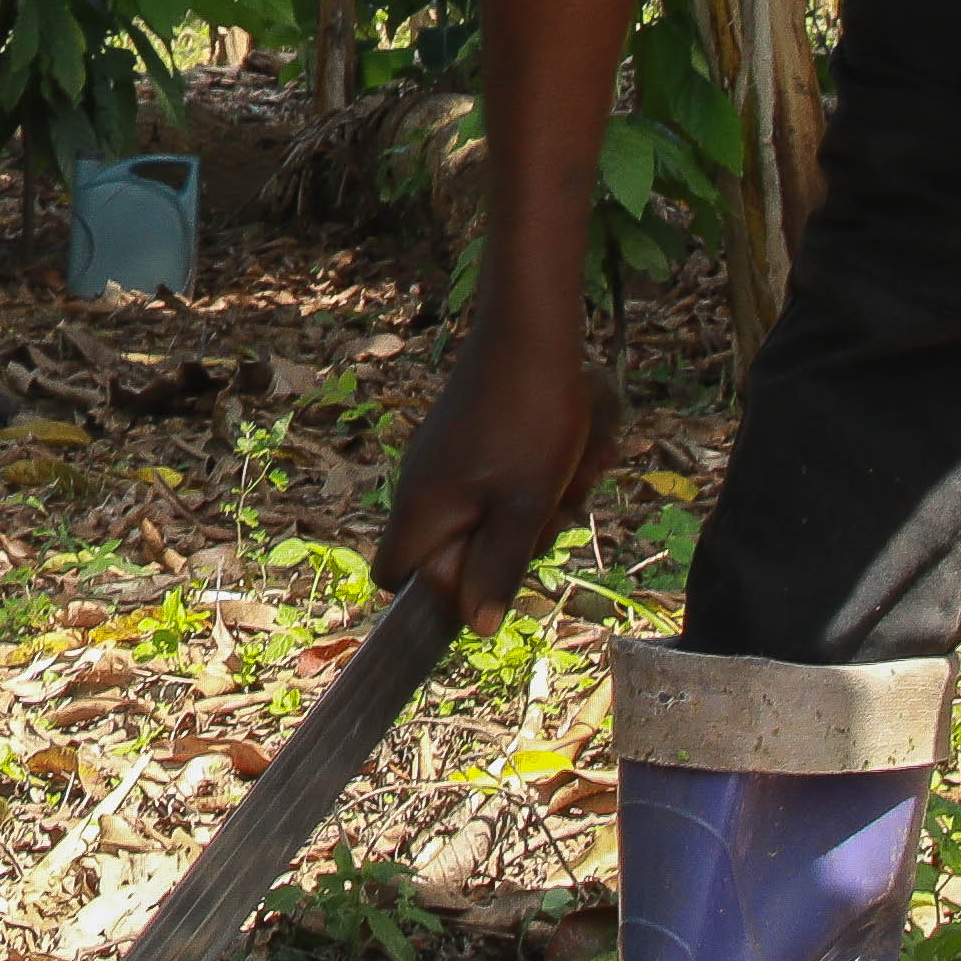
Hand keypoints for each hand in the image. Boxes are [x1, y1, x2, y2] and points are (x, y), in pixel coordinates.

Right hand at [374, 296, 618, 622]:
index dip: (436, 593)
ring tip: (565, 476)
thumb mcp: (523, 509)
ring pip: (486, 515)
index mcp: (419, 509)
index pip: (394, 578)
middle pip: (454, 551)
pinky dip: (534, 479)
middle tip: (545, 515)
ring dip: (532, 510)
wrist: (532, 332)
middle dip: (506, 547)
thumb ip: (498, 570)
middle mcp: (419, 485)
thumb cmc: (529, 423)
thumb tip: (478, 628)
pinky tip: (565, 454)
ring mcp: (444, 459)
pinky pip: (500, 481)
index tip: (486, 579)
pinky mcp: (469, 438)